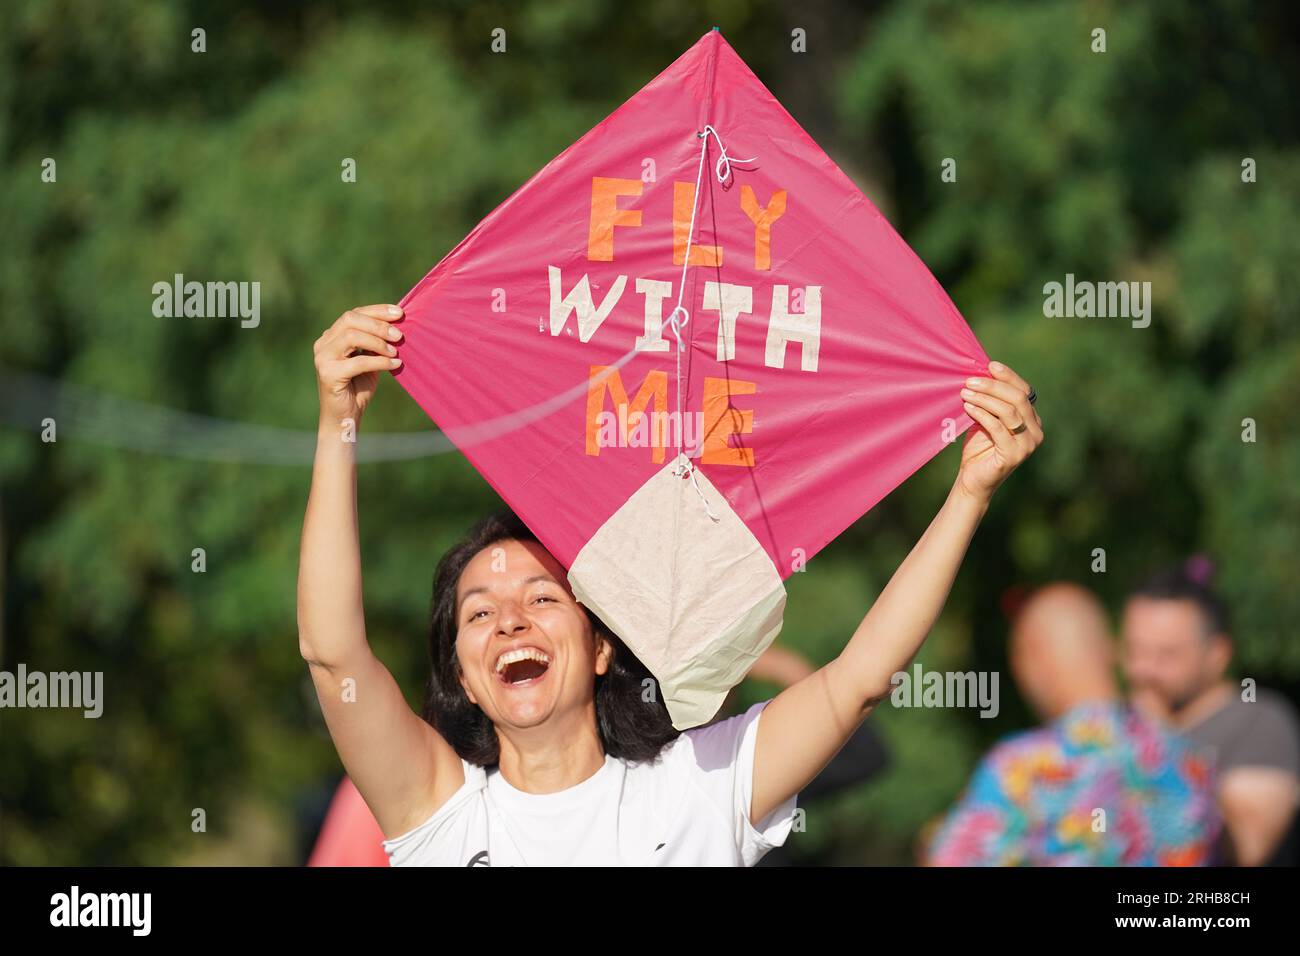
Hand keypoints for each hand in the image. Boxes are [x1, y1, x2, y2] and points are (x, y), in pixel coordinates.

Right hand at [313, 304, 403, 424]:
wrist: (345, 418)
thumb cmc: (358, 389)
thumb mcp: (369, 360)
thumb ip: (375, 343)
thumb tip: (397, 325)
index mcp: (331, 337)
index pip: (353, 314)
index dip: (377, 311)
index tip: (399, 313)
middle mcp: (323, 344)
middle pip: (350, 320)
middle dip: (378, 324)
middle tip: (399, 335)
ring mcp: (323, 358)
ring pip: (351, 336)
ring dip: (378, 342)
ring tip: (395, 351)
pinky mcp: (328, 374)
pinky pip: (358, 361)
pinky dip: (379, 361)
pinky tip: (395, 364)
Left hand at [955, 361, 1042, 503]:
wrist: (973, 480)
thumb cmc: (978, 448)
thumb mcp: (986, 419)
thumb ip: (990, 401)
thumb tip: (980, 374)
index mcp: (1032, 420)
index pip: (1024, 391)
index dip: (1008, 376)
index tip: (990, 365)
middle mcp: (1036, 431)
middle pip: (1018, 399)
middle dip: (993, 386)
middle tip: (970, 381)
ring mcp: (1028, 444)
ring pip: (1008, 411)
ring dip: (985, 398)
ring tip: (965, 392)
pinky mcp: (1014, 454)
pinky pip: (998, 428)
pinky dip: (982, 414)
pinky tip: (968, 407)